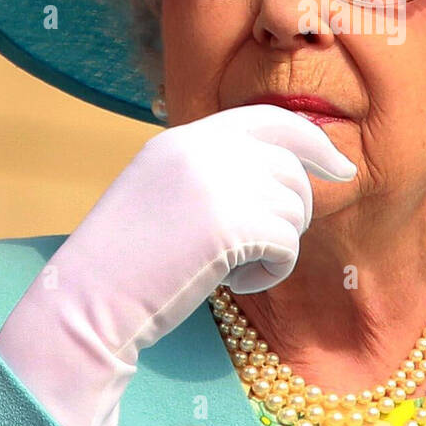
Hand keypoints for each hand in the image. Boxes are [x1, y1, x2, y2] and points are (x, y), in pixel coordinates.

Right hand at [0, 104, 356, 425]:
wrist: (84, 304)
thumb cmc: (124, 265)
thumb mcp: (160, 193)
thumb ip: (210, 172)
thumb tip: (282, 174)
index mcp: (182, 139)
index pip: (268, 120)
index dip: (312, 141)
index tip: (341, 167)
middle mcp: (202, 150)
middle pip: (290, 169)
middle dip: (292, 213)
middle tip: (260, 249)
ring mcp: (216, 183)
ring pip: (293, 208)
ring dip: (275, 248)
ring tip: (233, 268)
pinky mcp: (231, 224)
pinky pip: (286, 245)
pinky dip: (271, 272)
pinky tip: (234, 283)